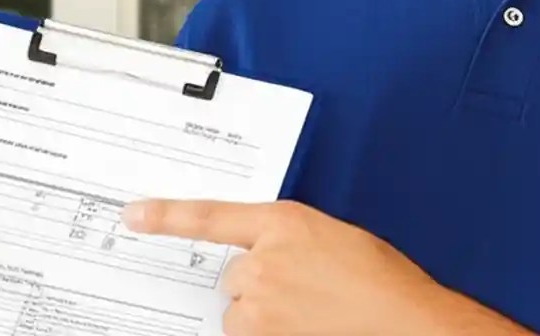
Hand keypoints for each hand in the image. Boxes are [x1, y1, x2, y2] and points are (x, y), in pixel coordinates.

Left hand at [121, 199, 462, 334]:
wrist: (406, 322)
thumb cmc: (384, 283)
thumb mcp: (335, 240)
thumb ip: (292, 241)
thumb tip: (269, 258)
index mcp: (285, 221)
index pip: (211, 216)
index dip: (167, 216)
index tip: (134, 215)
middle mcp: (264, 258)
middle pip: (234, 275)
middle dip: (259, 285)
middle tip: (304, 292)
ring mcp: (260, 300)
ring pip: (240, 311)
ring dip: (264, 315)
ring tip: (312, 314)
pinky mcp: (261, 333)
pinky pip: (248, 335)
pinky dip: (271, 334)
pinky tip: (307, 328)